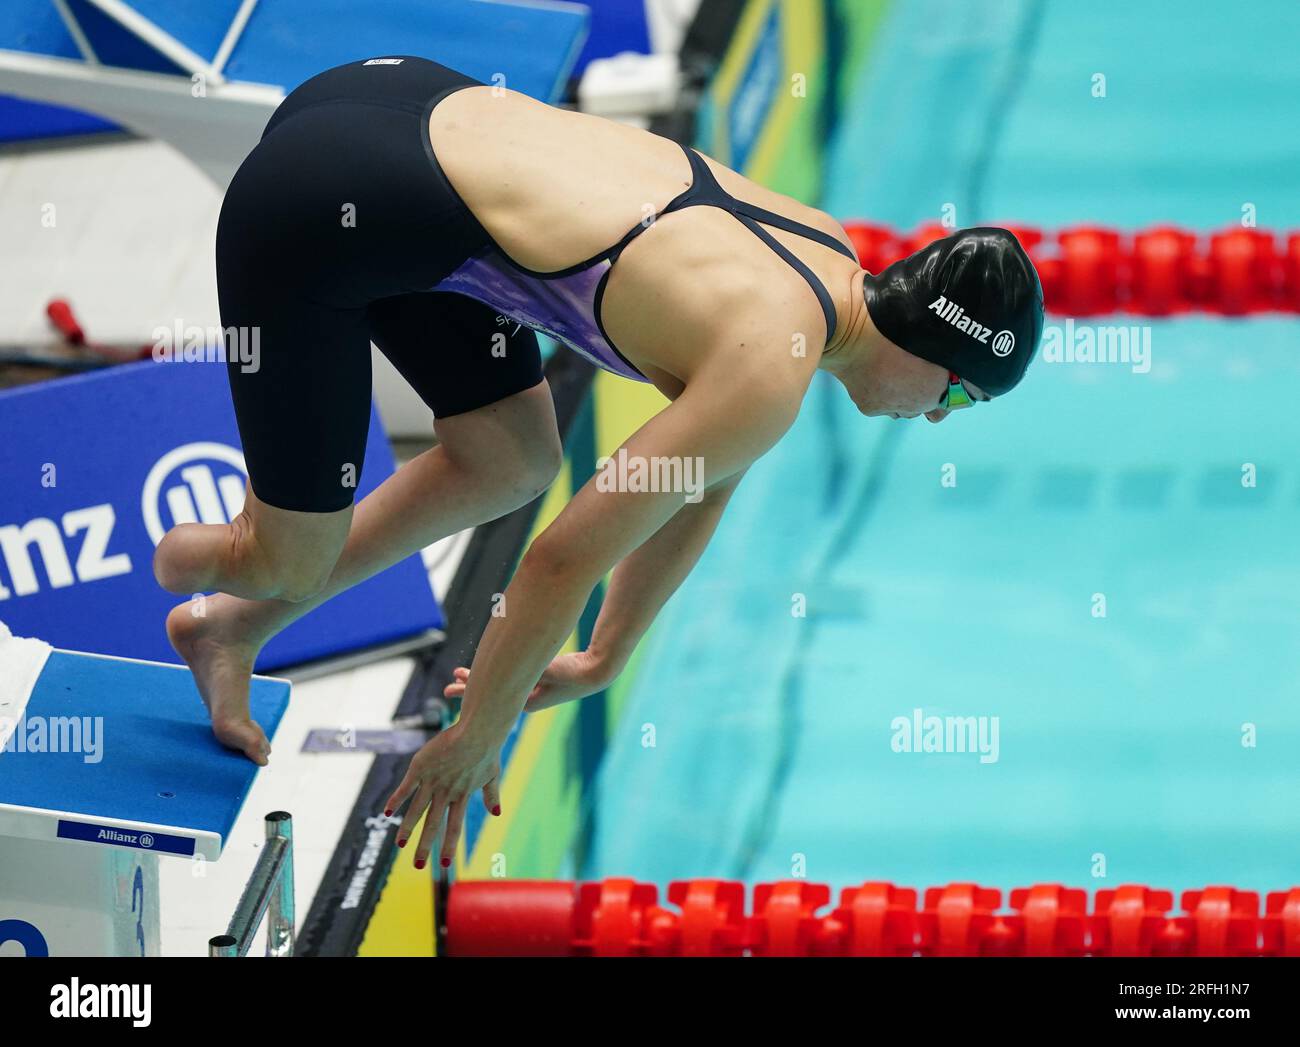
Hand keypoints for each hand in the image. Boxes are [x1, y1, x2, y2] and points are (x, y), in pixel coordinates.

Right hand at [385, 721, 501, 868]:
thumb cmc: (487, 750)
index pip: (454, 826)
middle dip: (425, 846)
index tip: (445, 863)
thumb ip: (491, 795)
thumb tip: (496, 813)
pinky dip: (396, 800)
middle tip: (417, 866)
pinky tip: (387, 813)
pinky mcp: (421, 767)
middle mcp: (446, 792)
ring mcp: (433, 781)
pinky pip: (406, 788)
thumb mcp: (492, 775)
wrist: (479, 731)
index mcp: (462, 796)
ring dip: (407, 828)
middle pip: (433, 824)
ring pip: (417, 810)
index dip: (449, 845)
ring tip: (399, 845)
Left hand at [444, 649, 617, 713]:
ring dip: (480, 679)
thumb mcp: (548, 670)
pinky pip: (508, 677)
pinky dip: (495, 672)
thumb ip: (529, 669)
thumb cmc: (572, 673)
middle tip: (448, 688)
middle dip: (469, 688)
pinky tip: (485, 668)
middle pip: (489, 694)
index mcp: (524, 701)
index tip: (451, 687)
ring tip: (460, 674)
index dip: (468, 690)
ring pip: (497, 685)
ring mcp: (529, 690)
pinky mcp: (536, 680)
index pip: (489, 698)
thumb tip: (506, 665)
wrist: (593, 673)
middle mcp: (524, 698)